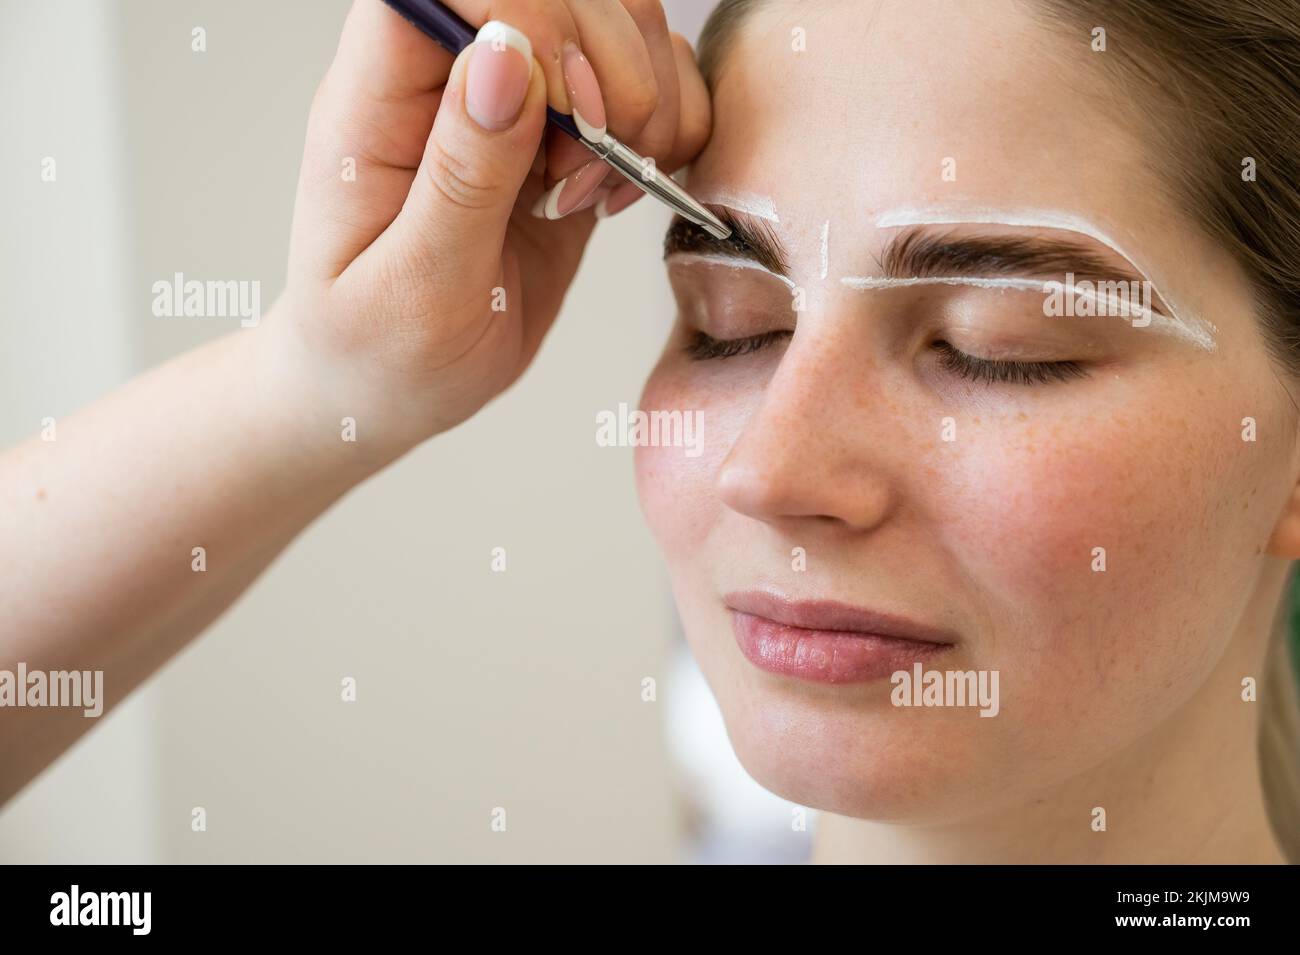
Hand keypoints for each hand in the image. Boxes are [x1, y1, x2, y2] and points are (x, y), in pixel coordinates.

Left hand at [273, 0, 711, 464]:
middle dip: (607, 78)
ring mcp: (513, 105)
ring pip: (619, 26)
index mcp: (378, 100)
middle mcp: (447, 82)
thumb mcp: (414, 287)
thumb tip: (506, 57)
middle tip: (585, 177)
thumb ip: (461, 174)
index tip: (571, 114)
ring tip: (600, 191)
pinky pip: (647, 88)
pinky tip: (621, 194)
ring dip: (643, 105)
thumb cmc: (377, 349)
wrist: (390, 388)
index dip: (533, 19)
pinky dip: (666, 133)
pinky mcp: (565, 141)